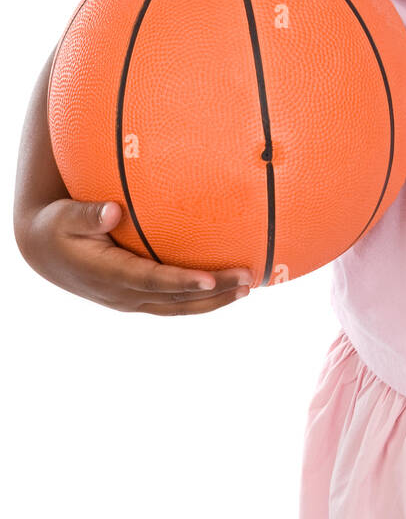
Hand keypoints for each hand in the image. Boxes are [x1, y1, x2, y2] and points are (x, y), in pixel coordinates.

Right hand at [22, 198, 253, 314]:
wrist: (45, 253)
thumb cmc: (57, 227)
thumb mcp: (64, 217)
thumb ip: (87, 214)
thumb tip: (112, 211)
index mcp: (108, 275)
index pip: (151, 281)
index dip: (180, 282)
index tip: (209, 279)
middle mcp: (123, 294)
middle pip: (175, 300)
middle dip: (213, 292)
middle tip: (247, 279)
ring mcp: (131, 300)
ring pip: (178, 307)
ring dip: (214, 300)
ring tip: (248, 288)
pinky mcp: (137, 297)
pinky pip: (174, 303)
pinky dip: (200, 298)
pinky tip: (225, 286)